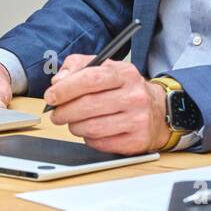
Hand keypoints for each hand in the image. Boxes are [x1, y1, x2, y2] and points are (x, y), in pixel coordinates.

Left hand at [45, 55, 169, 154]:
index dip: (65, 89)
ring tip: (73, 122)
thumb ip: (79, 66)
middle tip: (56, 113)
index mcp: (125, 74)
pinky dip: (89, 138)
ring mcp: (137, 119)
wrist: (159, 111)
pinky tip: (92, 131)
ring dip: (74, 126)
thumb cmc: (127, 90)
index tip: (51, 96)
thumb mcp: (107, 68)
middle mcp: (134, 96)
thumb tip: (59, 81)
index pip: (90, 79)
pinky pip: (100, 143)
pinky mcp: (135, 140)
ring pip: (91, 128)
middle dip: (64, 111)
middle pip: (88, 106)